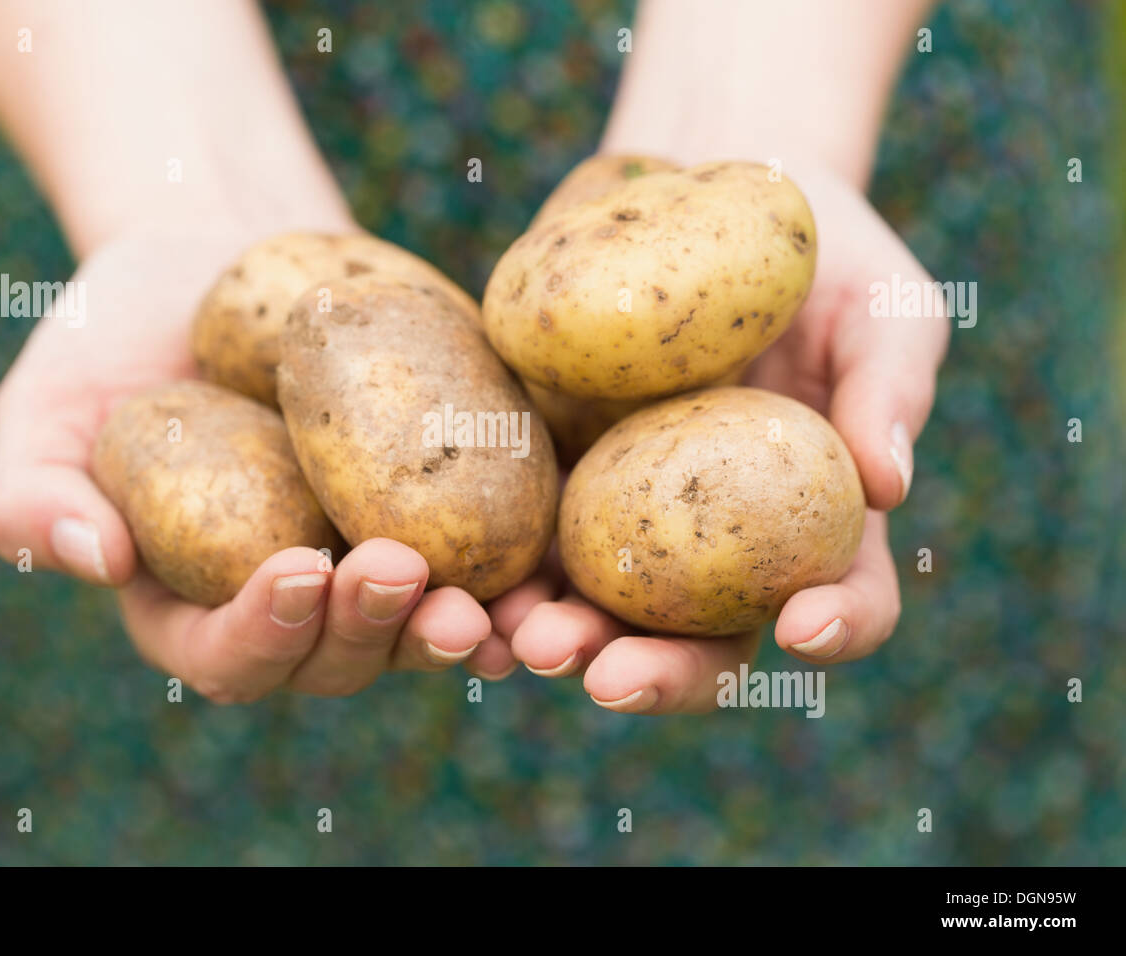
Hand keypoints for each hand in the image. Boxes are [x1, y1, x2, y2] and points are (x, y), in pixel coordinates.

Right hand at [0, 229, 494, 702]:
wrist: (218, 251)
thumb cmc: (116, 332)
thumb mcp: (47, 406)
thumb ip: (35, 493)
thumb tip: (95, 560)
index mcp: (199, 604)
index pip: (228, 655)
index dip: (263, 634)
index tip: (293, 568)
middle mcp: (297, 602)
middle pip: (341, 657)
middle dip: (372, 632)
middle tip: (399, 574)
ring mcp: (375, 559)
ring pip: (425, 630)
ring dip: (459, 633)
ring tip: (489, 607)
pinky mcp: (444, 509)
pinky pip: (490, 561)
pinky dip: (521, 579)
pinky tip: (548, 571)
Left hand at [509, 162, 948, 713]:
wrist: (697, 183)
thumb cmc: (816, 245)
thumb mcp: (876, 299)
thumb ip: (890, 383)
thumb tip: (888, 486)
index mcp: (814, 511)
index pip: (842, 594)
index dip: (835, 626)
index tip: (800, 627)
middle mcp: (721, 537)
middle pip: (704, 641)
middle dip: (660, 674)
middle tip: (610, 676)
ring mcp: (632, 511)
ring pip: (602, 612)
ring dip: (564, 642)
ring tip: (521, 641)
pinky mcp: (555, 471)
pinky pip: (525, 540)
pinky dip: (498, 575)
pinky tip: (464, 583)